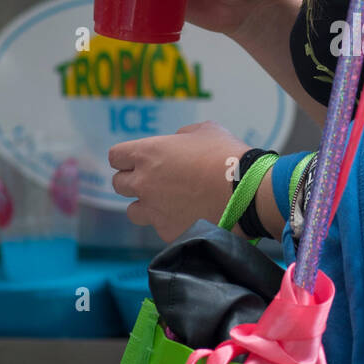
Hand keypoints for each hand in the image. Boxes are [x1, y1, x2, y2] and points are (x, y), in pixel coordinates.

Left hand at [108, 121, 251, 242]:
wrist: (248, 192)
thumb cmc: (227, 156)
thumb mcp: (205, 130)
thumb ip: (182, 135)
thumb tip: (177, 142)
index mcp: (148, 153)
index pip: (115, 156)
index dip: (127, 157)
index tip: (139, 160)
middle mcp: (143, 183)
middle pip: (119, 185)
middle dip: (134, 181)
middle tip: (156, 180)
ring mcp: (154, 210)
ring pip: (133, 211)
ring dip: (146, 205)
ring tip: (168, 202)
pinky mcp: (167, 232)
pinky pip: (160, 227)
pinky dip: (170, 222)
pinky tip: (189, 216)